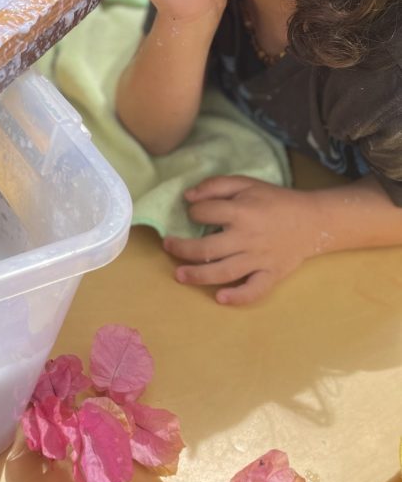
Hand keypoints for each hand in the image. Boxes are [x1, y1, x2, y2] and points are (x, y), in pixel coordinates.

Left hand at [163, 176, 322, 304]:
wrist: (313, 220)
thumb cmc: (275, 200)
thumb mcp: (246, 183)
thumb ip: (216, 185)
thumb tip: (188, 197)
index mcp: (241, 212)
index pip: (205, 214)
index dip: (193, 212)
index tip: (192, 213)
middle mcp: (248, 238)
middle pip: (207, 249)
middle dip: (182, 249)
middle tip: (168, 246)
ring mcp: (259, 259)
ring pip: (224, 272)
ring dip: (198, 275)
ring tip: (179, 275)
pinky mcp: (272, 274)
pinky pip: (254, 290)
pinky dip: (238, 297)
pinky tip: (220, 298)